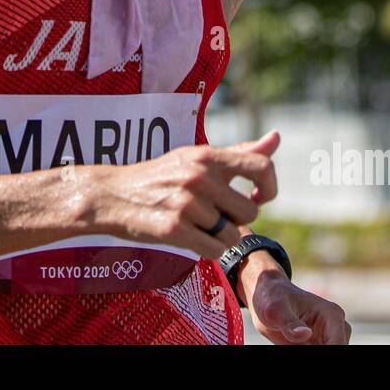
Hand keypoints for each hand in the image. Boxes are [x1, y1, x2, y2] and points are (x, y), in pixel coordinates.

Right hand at [86, 132, 279, 257]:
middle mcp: (199, 176)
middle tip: (215, 215)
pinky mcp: (174, 229)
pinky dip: (209, 251)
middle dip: (238, 220)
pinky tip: (192, 239)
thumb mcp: (196, 157)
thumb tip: (277, 138)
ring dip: (221, 238)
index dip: (269, 187)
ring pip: (233, 235)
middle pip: (250, 211)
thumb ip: (239, 152)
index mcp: (206, 156)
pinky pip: (215, 250)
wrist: (112, 195)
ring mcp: (186, 203)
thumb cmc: (160, 177)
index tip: (256, 197)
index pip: (260, 166)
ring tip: (199, 226)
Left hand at [243, 261, 350, 344]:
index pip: (338, 344)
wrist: (265, 297)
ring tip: (290, 343)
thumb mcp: (275, 309)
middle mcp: (335, 328)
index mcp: (332, 314)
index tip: (304, 347)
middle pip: (337, 351)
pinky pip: (318, 355)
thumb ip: (290, 323)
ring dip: (312, 353)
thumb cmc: (272, 297)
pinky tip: (290, 345)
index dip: (327, 352)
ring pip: (329, 354)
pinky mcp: (317, 345)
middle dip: (320, 354)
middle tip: (295, 345)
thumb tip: (306, 335)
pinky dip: (305, 353)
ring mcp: (327, 339)